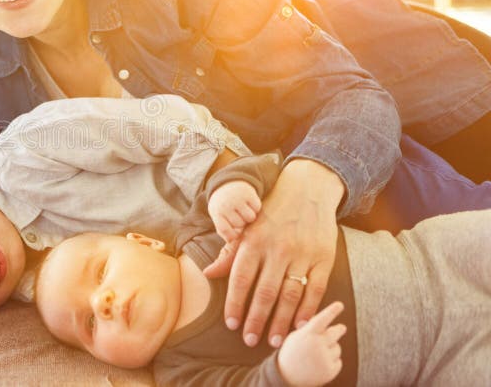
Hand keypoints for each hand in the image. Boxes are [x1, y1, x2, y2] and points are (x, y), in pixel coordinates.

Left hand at [207, 180, 260, 241]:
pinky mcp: (249, 193)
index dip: (232, 235)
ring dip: (250, 216)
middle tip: (238, 214)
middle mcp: (226, 205)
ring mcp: (237, 199)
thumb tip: (233, 241)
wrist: (227, 182)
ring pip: (251, 218)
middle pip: (241, 224)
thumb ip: (223, 229)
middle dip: (241, 222)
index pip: (226, 231)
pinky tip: (248, 203)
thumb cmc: (222, 204)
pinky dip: (255, 207)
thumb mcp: (217, 215)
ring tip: (243, 210)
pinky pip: (257, 208)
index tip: (235, 234)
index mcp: (216, 212)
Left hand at [222, 159, 341, 346]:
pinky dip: (308, 309)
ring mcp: (302, 253)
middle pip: (265, 291)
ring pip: (290, 294)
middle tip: (250, 341)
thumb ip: (229, 252)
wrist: (308, 189)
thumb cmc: (272, 211)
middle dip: (256, 319)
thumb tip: (208, 273)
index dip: (235, 303)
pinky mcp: (324, 257)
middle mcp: (277, 248)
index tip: (232, 324)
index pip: (241, 278)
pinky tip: (300, 325)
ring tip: (274, 341)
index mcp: (254, 240)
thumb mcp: (247, 227)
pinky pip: (315, 288)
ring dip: (281, 321)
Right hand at [278, 301, 345, 386]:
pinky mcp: (330, 370)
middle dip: (339, 329)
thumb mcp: (295, 336)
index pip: (322, 319)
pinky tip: (320, 363)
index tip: (340, 305)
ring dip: (331, 348)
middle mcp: (317, 345)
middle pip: (336, 332)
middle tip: (341, 327)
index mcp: (307, 334)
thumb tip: (324, 319)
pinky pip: (338, 361)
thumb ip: (309, 328)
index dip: (332, 311)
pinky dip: (332, 361)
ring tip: (318, 353)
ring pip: (337, 347)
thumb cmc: (291, 354)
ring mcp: (325, 358)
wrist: (287, 378)